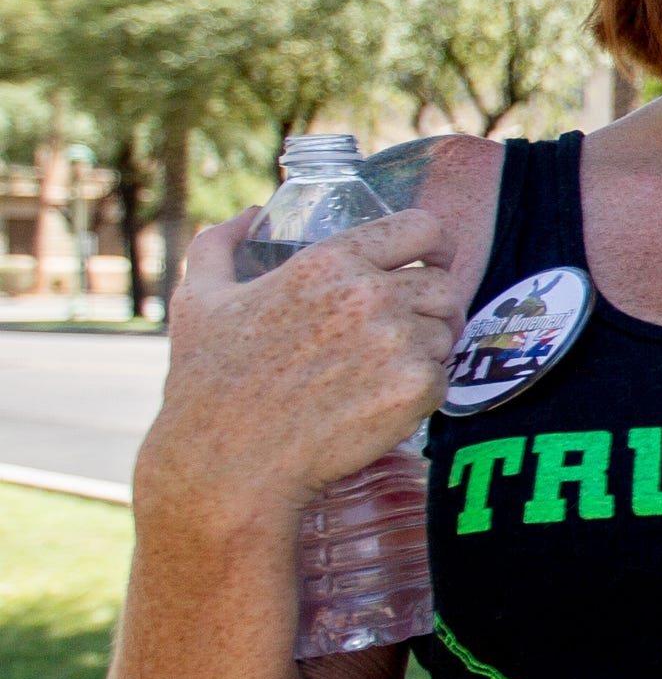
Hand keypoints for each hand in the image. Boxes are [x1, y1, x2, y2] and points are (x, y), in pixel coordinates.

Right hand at [141, 210, 461, 517]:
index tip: (430, 262)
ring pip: (446, 332)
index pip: (423, 227)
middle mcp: (372, 294)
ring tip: (379, 372)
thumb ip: (220, 245)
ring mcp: (400, 342)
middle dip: (429, 306)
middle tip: (401, 332)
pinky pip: (443, 379)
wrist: (230, 463)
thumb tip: (250, 215)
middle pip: (443, 285)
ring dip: (426, 348)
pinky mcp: (416, 389)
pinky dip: (421, 392)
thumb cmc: (209, 383)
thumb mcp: (198, 299)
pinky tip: (379, 402)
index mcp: (330, 261)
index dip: (434, 245)